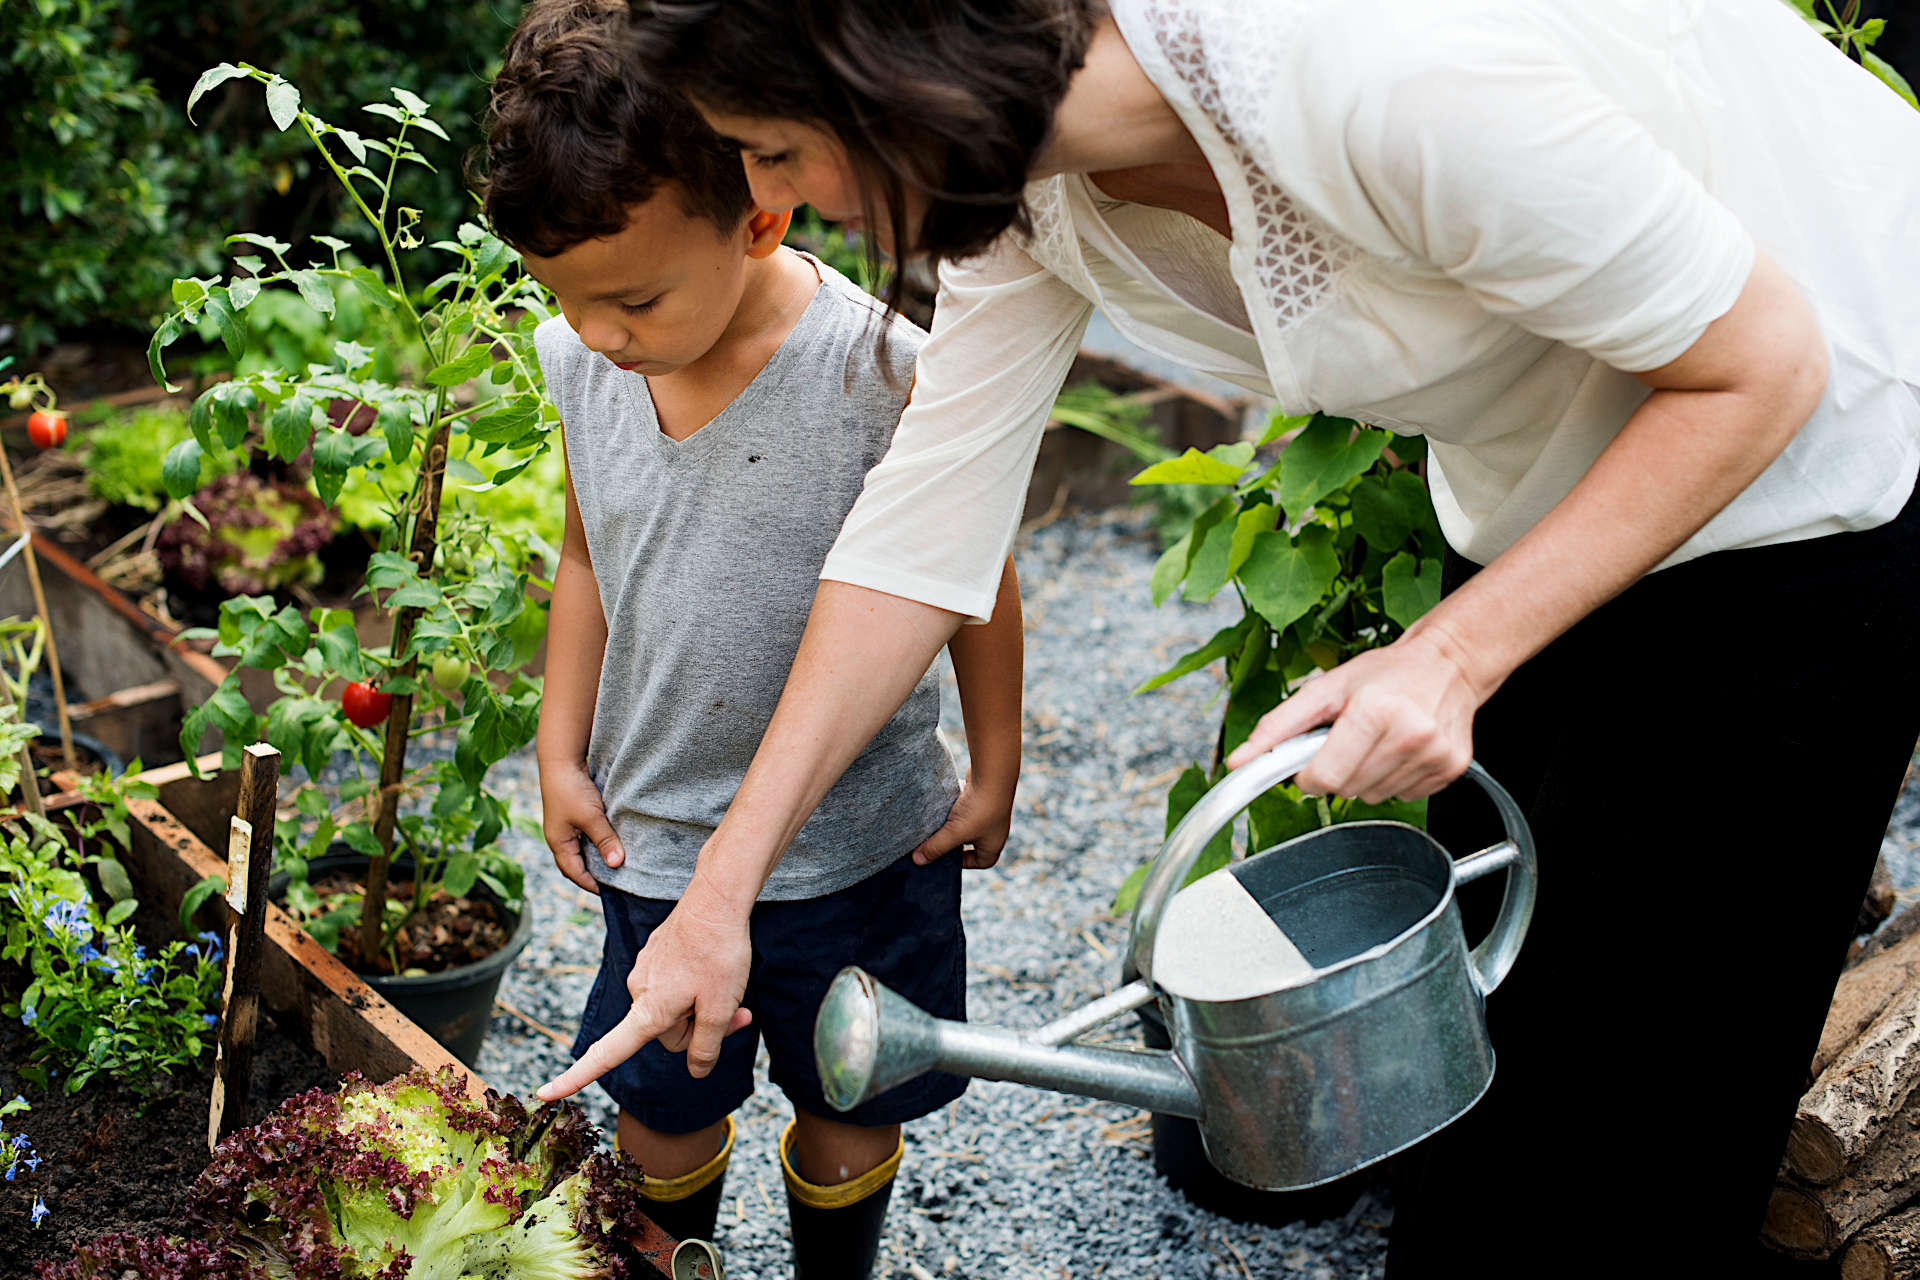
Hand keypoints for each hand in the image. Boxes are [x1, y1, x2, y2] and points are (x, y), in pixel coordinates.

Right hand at [538, 883, 754, 1098]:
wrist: (715, 899)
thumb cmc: (719, 954)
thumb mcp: (721, 1008)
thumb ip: (706, 1047)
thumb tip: (695, 1070)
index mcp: (649, 1011)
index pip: (606, 1054)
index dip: (574, 1078)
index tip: (544, 1094)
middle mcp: (638, 991)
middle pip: (665, 1033)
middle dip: (697, 1028)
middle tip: (736, 1013)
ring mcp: (645, 970)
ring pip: (672, 1007)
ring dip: (700, 1006)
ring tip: (726, 984)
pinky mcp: (655, 954)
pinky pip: (674, 985)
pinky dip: (695, 985)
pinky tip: (713, 965)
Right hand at [539, 759, 623, 893]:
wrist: (562, 760)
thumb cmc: (571, 789)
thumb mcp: (590, 817)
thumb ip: (604, 840)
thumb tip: (617, 864)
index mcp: (559, 843)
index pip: (575, 874)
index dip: (592, 885)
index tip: (614, 893)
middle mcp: (561, 839)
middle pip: (578, 865)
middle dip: (596, 875)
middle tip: (619, 882)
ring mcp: (568, 827)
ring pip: (584, 850)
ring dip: (600, 857)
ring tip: (620, 865)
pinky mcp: (576, 816)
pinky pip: (588, 837)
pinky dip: (601, 843)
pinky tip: (616, 842)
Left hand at [912, 773, 1013, 868]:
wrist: (992, 773)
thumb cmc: (979, 809)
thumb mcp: (954, 833)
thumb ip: (935, 847)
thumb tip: (917, 861)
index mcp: (993, 844)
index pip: (983, 861)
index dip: (967, 863)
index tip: (949, 859)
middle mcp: (994, 828)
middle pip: (973, 842)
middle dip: (955, 842)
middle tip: (937, 841)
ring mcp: (989, 810)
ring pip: (968, 822)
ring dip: (953, 823)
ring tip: (936, 823)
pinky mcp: (982, 795)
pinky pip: (966, 806)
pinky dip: (955, 807)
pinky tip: (942, 805)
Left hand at [1223, 626, 1488, 801]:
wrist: (1448, 664)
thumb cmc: (1384, 673)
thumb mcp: (1324, 689)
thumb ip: (1278, 727)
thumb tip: (1239, 761)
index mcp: (1375, 712)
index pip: (1325, 777)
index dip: (1309, 774)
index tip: (1311, 759)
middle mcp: (1410, 735)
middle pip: (1348, 790)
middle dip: (1336, 773)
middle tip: (1347, 741)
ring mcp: (1434, 756)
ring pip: (1374, 798)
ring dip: (1363, 778)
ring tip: (1374, 742)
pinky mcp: (1451, 769)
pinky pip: (1402, 796)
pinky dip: (1391, 780)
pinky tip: (1397, 751)